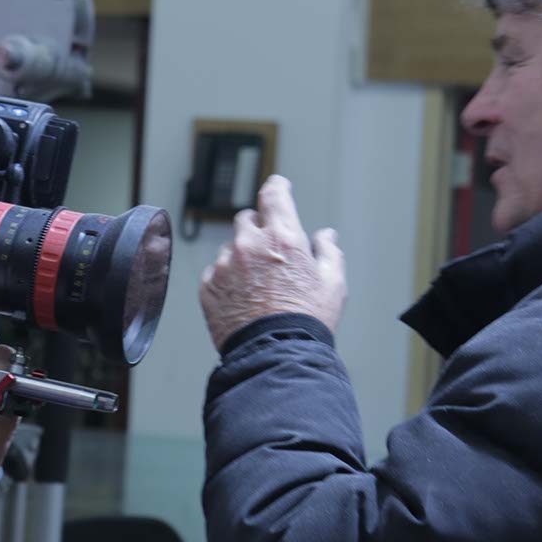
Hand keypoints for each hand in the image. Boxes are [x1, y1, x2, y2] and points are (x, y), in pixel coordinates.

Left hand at [199, 176, 346, 351]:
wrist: (275, 355)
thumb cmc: (307, 320)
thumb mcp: (333, 283)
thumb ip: (328, 251)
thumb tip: (325, 235)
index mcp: (282, 236)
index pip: (274, 195)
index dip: (276, 187)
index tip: (277, 187)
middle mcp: (249, 245)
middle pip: (247, 219)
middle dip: (258, 229)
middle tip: (270, 252)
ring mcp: (225, 265)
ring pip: (230, 248)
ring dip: (241, 258)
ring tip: (258, 287)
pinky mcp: (208, 287)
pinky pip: (215, 273)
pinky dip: (226, 280)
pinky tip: (242, 299)